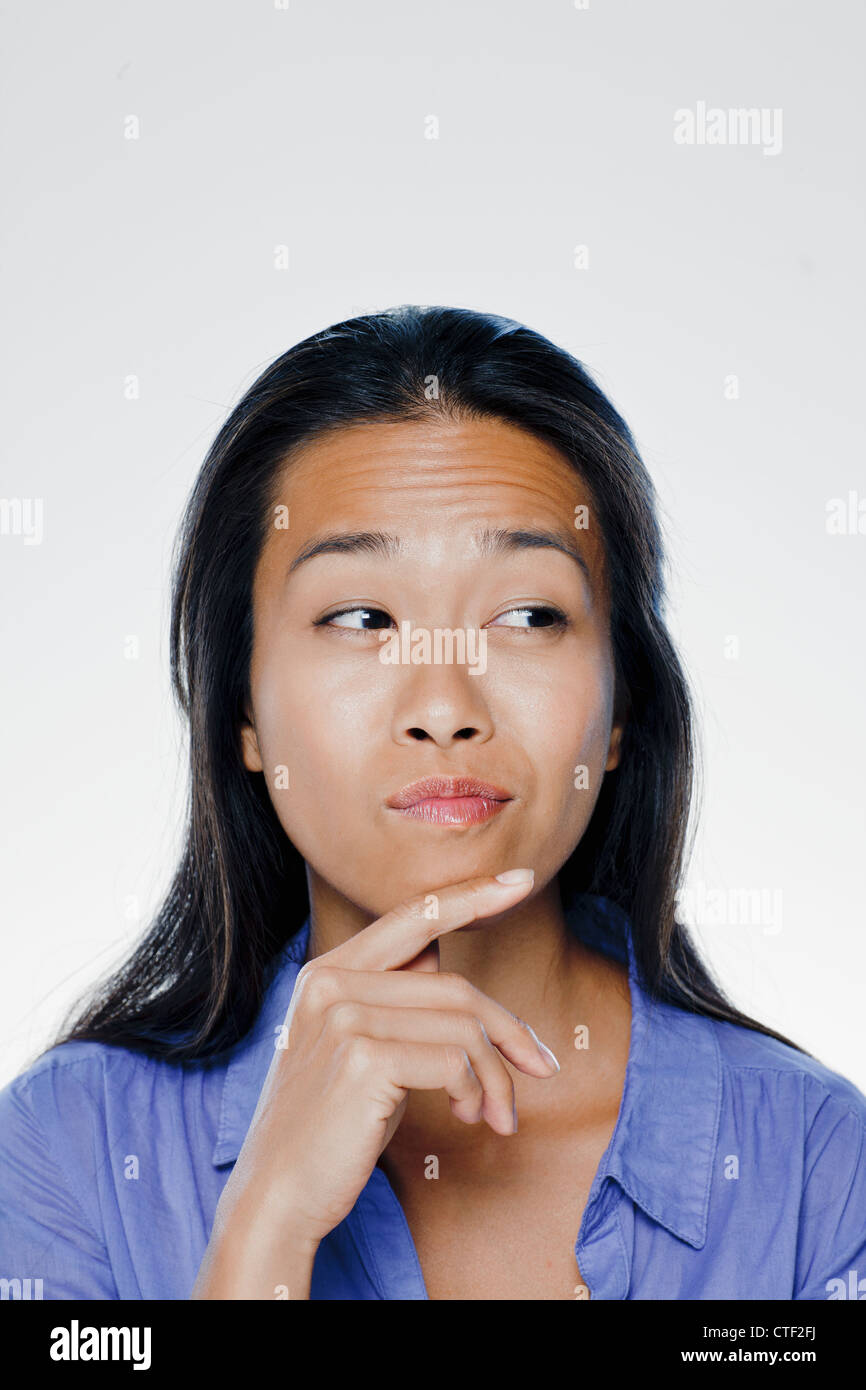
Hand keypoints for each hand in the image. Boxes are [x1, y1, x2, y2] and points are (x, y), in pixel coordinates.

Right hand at [217, 869, 559, 1251]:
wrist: (279, 1195)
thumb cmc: (332, 1127)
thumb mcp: (363, 1049)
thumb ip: (397, 1001)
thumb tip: (451, 967)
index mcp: (328, 972)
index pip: (413, 916)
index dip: (471, 896)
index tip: (521, 881)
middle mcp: (331, 983)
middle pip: (455, 986)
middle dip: (510, 1030)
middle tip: (541, 1066)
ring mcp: (344, 1017)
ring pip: (464, 1026)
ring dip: (497, 1077)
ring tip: (496, 1114)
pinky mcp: (364, 1058)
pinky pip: (456, 1061)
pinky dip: (476, 1092)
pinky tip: (466, 1116)